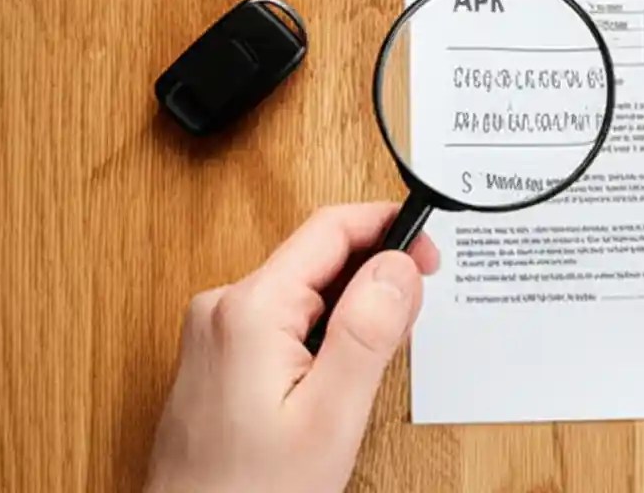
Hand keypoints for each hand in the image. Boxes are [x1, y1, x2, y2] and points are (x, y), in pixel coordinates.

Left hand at [144, 203, 439, 492]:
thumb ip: (367, 333)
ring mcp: (216, 330)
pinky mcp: (219, 353)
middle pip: (320, 258)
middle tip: (408, 324)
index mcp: (250, 309)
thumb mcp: (331, 415)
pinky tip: (334, 377)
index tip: (428, 248)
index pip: (331, 229)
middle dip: (375, 279)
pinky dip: (323, 333)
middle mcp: (223, 307)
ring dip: (350, 311)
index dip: (389, 227)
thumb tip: (398, 265)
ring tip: (367, 369)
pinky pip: (284, 318)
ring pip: (305, 290)